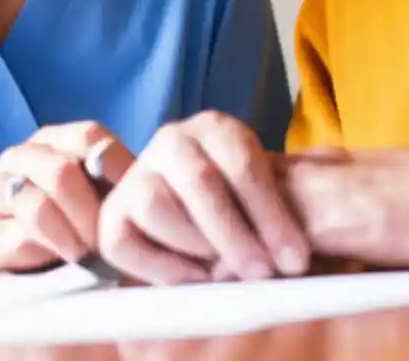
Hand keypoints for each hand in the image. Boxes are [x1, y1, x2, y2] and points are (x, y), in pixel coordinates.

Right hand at [0, 122, 133, 274]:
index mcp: (56, 140)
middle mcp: (24, 156)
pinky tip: (67, 260)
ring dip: (73, 235)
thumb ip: (117, 185)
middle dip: (93, 213)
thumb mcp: (103, 200)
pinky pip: (21, 237)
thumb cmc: (76, 228)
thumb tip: (138, 182)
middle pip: (61, 170)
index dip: (116, 170)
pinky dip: (53, 248)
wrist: (16, 265)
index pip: (88, 136)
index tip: (135, 206)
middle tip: (111, 241)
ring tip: (92, 255)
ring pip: (39, 203)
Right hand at [98, 111, 310, 284]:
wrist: (205, 207)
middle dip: (234, 234)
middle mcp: (172, 141)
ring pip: (155, 205)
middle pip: (199, 182)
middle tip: (261, 272)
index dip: (270, 215)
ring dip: (194, 245)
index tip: (294, 259)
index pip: (242, 165)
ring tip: (223, 271)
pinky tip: (191, 279)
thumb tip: (293, 252)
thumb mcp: (274, 192)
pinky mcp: (113, 213)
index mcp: (216, 128)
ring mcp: (137, 174)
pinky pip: (120, 242)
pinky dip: (156, 266)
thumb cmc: (250, 204)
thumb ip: (283, 211)